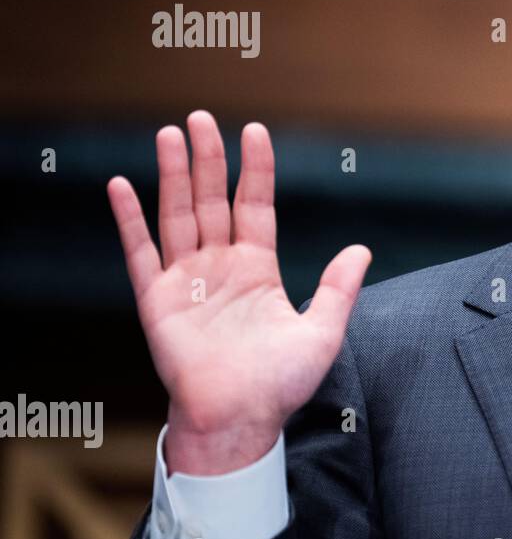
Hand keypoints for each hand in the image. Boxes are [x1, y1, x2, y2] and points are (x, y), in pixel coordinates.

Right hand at [107, 110, 370, 473]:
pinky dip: (130, 219)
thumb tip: (361, 249)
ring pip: (178, 215)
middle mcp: (220, 267)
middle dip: (208, 159)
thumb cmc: (280, 384)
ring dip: (172, 175)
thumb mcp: (322, 332)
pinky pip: (141, 253)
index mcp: (258, 269)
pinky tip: (121, 185)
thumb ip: (338, 289)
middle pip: (211, 199)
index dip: (254, 169)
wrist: (241, 421)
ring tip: (171, 134)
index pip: (254, 205)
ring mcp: (187, 280)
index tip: (254, 131)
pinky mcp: (157, 300)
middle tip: (202, 117)